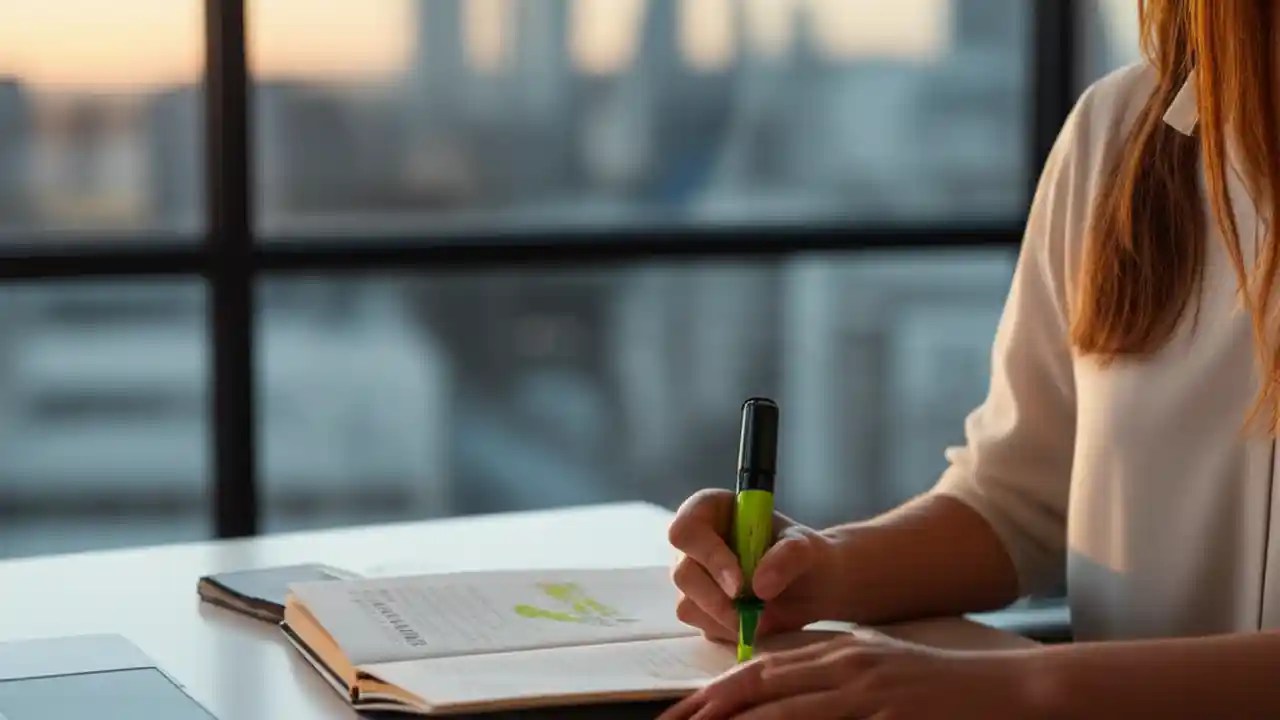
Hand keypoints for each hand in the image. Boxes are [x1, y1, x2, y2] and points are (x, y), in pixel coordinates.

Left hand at [659, 633, 1047, 719]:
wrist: (1010, 688)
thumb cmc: (945, 690)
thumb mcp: (880, 673)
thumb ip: (834, 683)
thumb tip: (790, 701)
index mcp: (840, 652)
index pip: (762, 670)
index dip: (718, 693)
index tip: (685, 714)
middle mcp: (846, 664)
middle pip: (761, 687)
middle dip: (711, 710)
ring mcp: (867, 691)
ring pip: (785, 712)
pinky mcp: (889, 715)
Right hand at [668, 489, 837, 642]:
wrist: (814, 587)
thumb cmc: (807, 555)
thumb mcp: (808, 547)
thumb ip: (788, 556)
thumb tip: (759, 586)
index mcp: (711, 510)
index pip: (686, 529)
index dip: (708, 556)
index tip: (739, 584)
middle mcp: (694, 543)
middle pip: (682, 573)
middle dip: (717, 599)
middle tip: (753, 614)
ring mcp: (693, 577)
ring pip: (687, 604)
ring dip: (726, 618)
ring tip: (763, 617)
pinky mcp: (700, 608)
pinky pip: (701, 625)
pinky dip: (729, 632)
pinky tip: (755, 624)